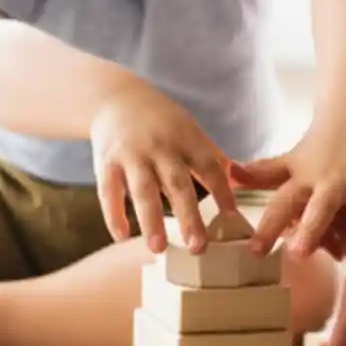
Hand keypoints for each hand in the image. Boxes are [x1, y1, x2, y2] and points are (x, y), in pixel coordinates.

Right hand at [90, 79, 235, 253]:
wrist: (114, 97)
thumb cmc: (159, 119)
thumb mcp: (188, 128)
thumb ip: (210, 154)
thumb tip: (240, 180)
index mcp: (185, 137)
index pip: (209, 166)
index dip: (222, 191)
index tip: (231, 217)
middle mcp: (160, 146)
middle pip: (177, 184)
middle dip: (189, 216)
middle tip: (199, 247)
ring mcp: (131, 154)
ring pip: (143, 191)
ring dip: (151, 221)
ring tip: (159, 248)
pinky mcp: (105, 162)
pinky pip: (109, 192)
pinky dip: (114, 215)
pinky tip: (122, 237)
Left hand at [231, 115, 345, 256]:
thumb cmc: (323, 143)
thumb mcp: (293, 159)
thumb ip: (265, 173)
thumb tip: (230, 176)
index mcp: (299, 178)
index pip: (278, 204)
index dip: (266, 227)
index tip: (253, 251)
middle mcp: (316, 180)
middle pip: (295, 204)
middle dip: (277, 228)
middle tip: (263, 253)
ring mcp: (344, 179)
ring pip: (326, 204)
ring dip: (312, 225)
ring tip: (302, 251)